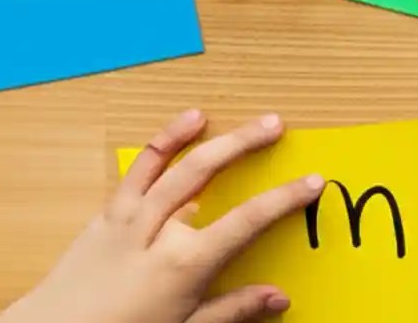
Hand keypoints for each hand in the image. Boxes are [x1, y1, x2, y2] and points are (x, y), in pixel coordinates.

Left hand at [0, 110, 324, 322]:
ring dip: (200, 135)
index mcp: (183, 263)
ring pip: (169, 163)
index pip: (246, 222)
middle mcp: (156, 230)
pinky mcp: (106, 214)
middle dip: (243, 144)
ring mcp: (127, 216)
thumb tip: (277, 297)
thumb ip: (231, 310)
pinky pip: (135, 170)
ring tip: (222, 114)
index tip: (311, 182)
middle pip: (206, 173)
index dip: (283, 199)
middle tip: (274, 125)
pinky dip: (157, 146)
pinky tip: (175, 131)